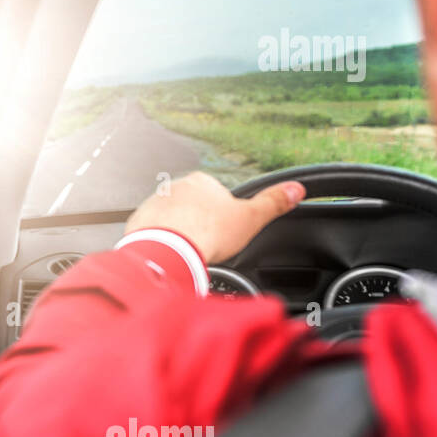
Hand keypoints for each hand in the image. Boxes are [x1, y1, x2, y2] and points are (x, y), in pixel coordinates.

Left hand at [124, 172, 305, 264]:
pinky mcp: (139, 221)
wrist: (167, 250)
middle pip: (193, 208)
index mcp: (202, 182)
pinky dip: (160, 242)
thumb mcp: (250, 218)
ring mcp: (154, 203)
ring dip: (179, 233)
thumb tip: (297, 189)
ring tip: (188, 253)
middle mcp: (174, 187)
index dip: (223, 217)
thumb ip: (274, 202)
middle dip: (199, 225)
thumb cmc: (207, 234)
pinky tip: (169, 254)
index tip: (223, 234)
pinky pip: (153, 231)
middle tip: (206, 246)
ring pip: (171, 219)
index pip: (217, 196)